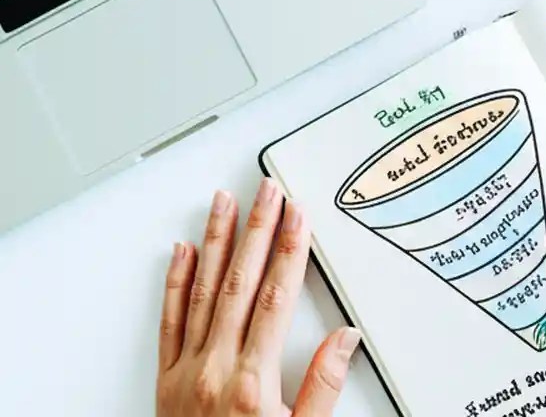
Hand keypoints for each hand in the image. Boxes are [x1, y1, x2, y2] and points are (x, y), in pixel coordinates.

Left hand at [157, 179, 361, 415]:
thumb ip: (323, 388)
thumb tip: (344, 340)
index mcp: (253, 383)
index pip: (276, 298)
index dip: (289, 250)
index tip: (297, 216)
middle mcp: (216, 370)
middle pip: (240, 283)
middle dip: (255, 230)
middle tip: (266, 192)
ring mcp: (187, 373)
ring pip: (202, 292)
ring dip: (216, 242)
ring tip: (224, 204)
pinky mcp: (166, 382)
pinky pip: (169, 322)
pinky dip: (176, 283)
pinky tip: (183, 253)